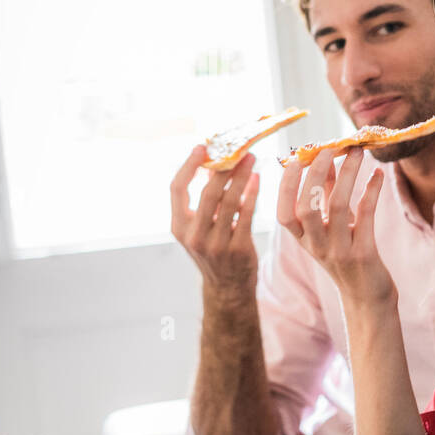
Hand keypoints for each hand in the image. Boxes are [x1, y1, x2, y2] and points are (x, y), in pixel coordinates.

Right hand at [171, 146, 259, 298]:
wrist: (227, 287)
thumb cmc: (214, 250)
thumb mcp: (198, 229)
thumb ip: (202, 204)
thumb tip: (216, 166)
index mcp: (178, 226)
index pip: (177, 189)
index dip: (188, 165)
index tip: (202, 147)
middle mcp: (193, 235)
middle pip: (207, 192)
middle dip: (224, 168)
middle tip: (238, 150)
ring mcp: (215, 244)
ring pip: (229, 201)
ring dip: (242, 177)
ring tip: (252, 159)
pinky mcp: (238, 249)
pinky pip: (247, 215)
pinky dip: (252, 194)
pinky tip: (258, 180)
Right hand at [277, 147, 394, 306]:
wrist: (367, 298)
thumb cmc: (348, 255)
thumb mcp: (332, 227)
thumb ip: (326, 195)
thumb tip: (325, 158)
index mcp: (303, 240)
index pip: (284, 213)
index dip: (286, 186)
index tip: (295, 159)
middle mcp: (317, 247)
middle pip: (307, 207)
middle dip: (315, 175)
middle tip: (329, 149)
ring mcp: (339, 252)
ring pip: (337, 207)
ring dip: (347, 176)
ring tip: (357, 153)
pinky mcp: (364, 254)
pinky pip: (366, 216)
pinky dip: (371, 192)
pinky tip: (378, 175)